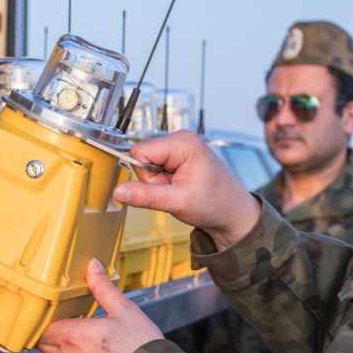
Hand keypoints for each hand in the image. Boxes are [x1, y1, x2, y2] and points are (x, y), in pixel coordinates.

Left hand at [36, 259, 162, 352]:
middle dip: (48, 331)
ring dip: (64, 345)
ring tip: (83, 333)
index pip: (41, 328)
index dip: (42, 318)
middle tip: (61, 319)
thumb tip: (93, 269)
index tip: (49, 309)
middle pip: (43, 344)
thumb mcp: (123, 309)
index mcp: (74, 336)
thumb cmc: (141, 347)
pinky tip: (96, 350)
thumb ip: (102, 287)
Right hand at [114, 130, 260, 249]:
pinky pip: (156, 169)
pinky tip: (180, 187)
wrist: (233, 213)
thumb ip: (145, 196)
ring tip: (180, 189)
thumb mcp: (178, 202)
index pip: (140, 152)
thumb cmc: (216, 204)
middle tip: (175, 190)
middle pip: (143, 158)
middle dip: (153, 180)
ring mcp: (180, 148)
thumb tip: (119, 191)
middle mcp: (181, 139)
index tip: (166, 186)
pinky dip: (164, 182)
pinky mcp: (178, 156)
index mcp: (183, 142)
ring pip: (148, 165)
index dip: (147, 176)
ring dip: (159, 183)